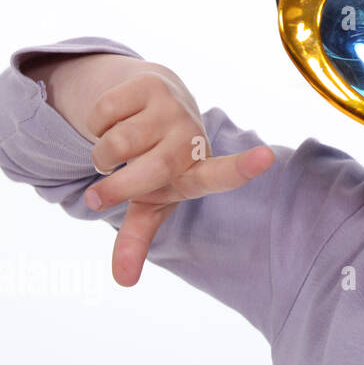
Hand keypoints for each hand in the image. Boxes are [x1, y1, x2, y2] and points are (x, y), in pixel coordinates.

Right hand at [83, 70, 274, 286]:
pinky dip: (95, 124)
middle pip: (143, 174)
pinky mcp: (152, 84)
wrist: (151, 103)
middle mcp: (193, 139)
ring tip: (119, 151)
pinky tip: (116, 120)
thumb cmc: (156, 163)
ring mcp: (175, 109)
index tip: (266, 157)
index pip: (223, 175)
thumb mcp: (149, 202)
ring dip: (102, 155)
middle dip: (114, 187)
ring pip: (115, 144)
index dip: (243, 168)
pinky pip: (102, 113)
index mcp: (198, 173)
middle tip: (104, 191)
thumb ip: (138, 240)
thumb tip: (123, 280)